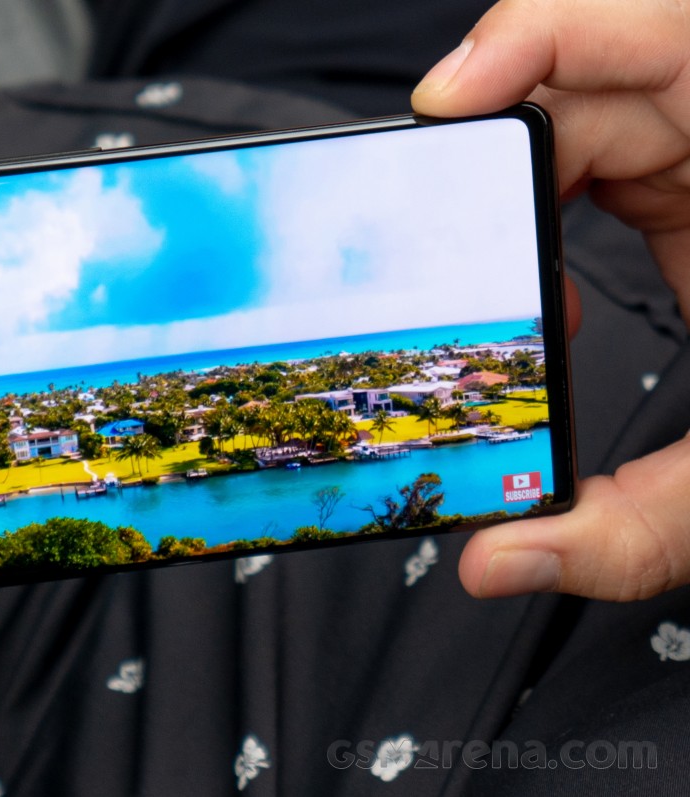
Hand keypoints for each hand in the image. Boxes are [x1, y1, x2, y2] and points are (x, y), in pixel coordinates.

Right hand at [412, 0, 689, 600]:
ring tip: (493, 292)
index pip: (647, 27)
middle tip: (438, 240)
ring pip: (578, 128)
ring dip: (513, 211)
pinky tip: (541, 295)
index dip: (533, 37)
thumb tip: (502, 560)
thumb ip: (638, 529)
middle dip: (499, 164)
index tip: (450, 100)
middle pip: (589, 84)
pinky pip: (592, 171)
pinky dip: (542, 230)